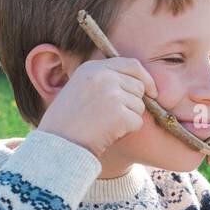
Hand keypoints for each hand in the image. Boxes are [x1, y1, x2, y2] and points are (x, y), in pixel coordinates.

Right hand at [37, 56, 157, 157]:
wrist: (58, 144)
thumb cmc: (68, 122)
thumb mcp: (80, 89)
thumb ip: (104, 81)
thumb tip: (139, 85)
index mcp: (92, 67)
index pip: (132, 65)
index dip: (146, 78)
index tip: (152, 91)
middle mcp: (103, 76)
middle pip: (139, 87)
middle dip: (132, 103)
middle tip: (111, 117)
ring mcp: (112, 94)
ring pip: (139, 106)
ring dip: (128, 119)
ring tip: (105, 125)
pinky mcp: (119, 114)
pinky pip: (137, 122)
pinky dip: (127, 131)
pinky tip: (108, 133)